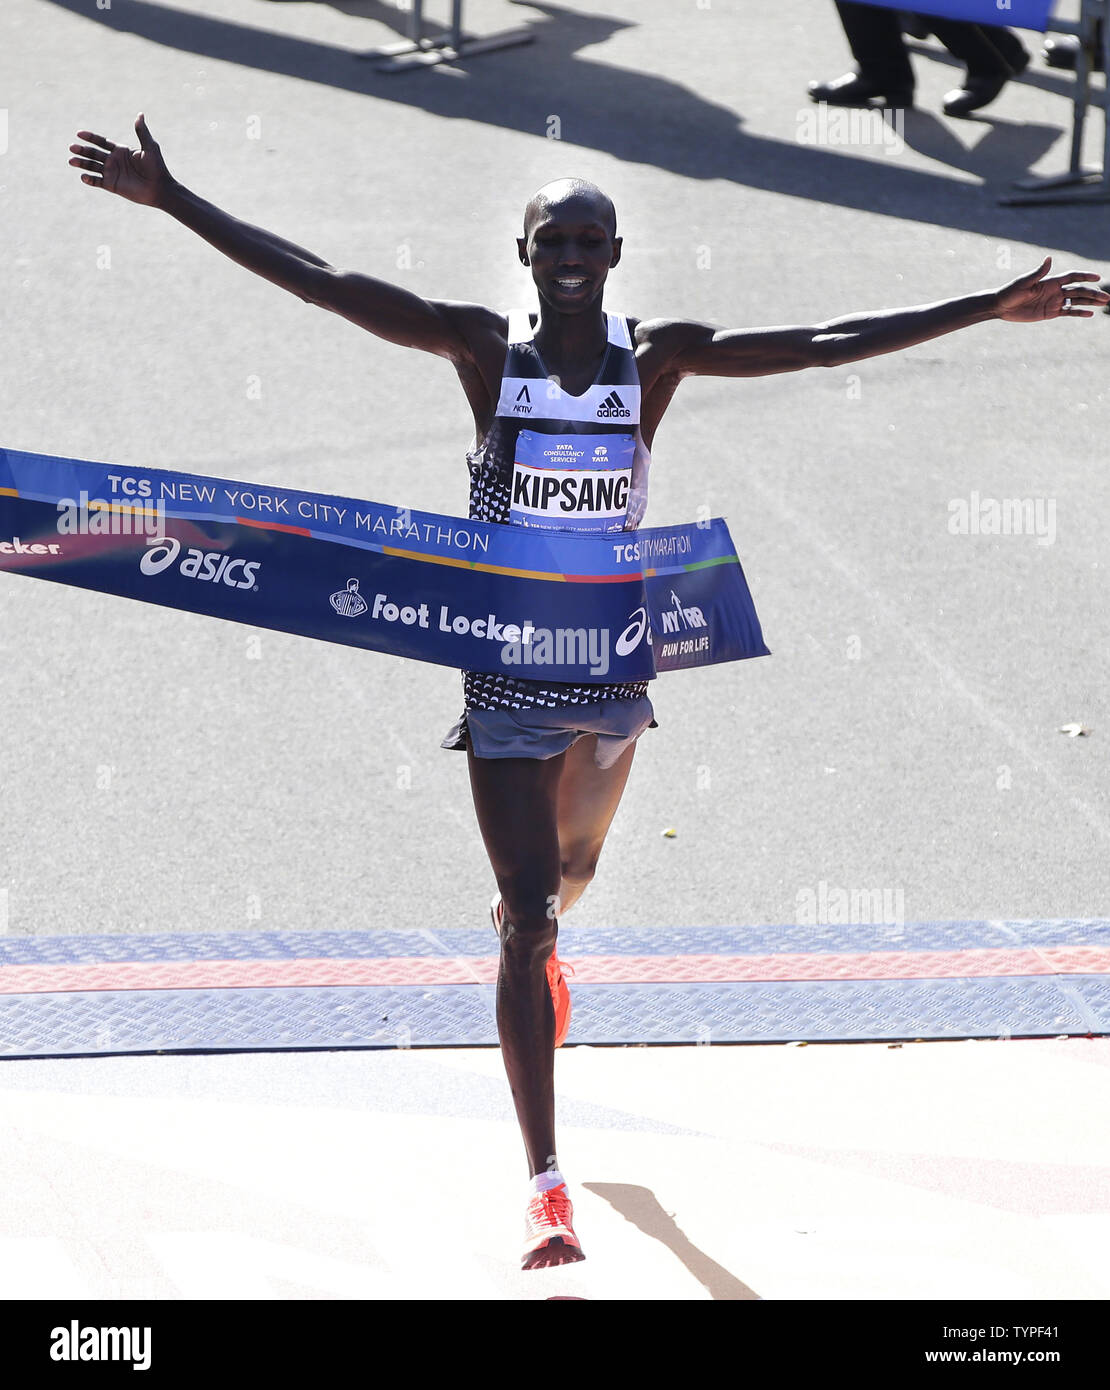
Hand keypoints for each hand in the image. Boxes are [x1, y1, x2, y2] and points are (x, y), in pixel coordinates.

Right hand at [68, 113, 172, 206]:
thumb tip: (140, 114)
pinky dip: (89, 180)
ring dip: (81, 163)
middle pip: (93, 153)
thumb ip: (141, 131)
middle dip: (82, 150)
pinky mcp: (112, 185)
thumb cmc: (157, 167)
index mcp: (120, 150)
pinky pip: (97, 182)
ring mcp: (112, 173)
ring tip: (71, 161)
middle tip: (72, 147)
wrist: (160, 188)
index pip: (101, 141)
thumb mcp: (149, 147)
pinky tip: (83, 177)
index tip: (79, 133)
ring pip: (92, 167)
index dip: (90, 137)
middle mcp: (114, 161)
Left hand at [994, 256, 1108, 321]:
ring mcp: (1054, 302)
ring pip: (1076, 301)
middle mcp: (1055, 291)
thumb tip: (1049, 258)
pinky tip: (1090, 314)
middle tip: (1107, 297)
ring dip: (1090, 302)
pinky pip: (1067, 312)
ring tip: (1104, 303)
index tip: (1098, 277)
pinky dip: (1079, 313)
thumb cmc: (1011, 292)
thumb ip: (1038, 272)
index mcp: (1051, 281)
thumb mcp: (1024, 282)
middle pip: (1079, 291)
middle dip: (1093, 293)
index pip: (1073, 277)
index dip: (1085, 277)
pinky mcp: (1050, 313)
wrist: (1001, 307)